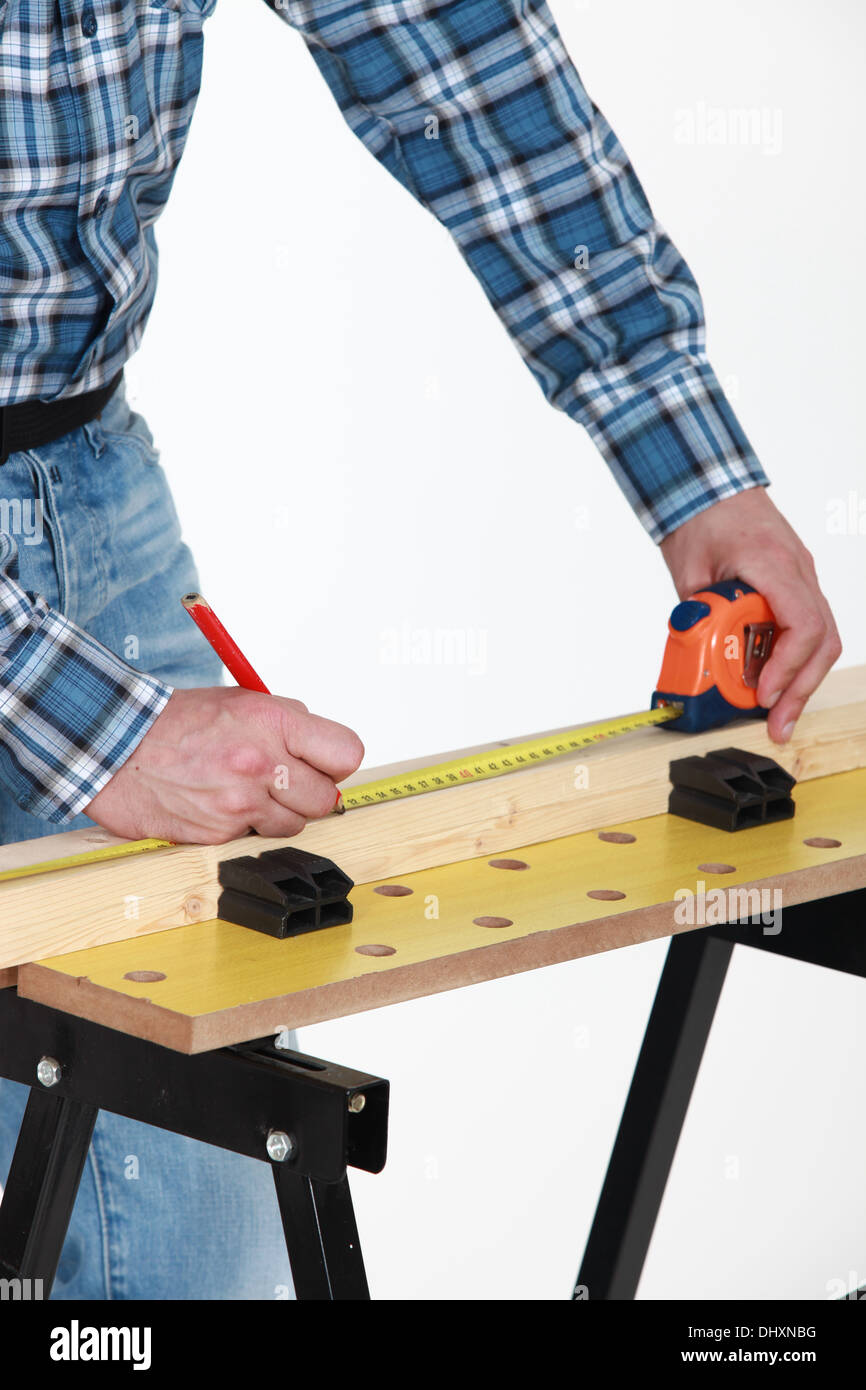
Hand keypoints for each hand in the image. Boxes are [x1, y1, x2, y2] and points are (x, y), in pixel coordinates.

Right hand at [85, 687, 363, 842]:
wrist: (115, 746)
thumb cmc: (175, 722)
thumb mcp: (241, 702)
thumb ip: (287, 725)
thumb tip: (322, 753)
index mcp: (274, 721)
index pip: (346, 754)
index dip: (336, 763)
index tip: (323, 764)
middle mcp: (263, 763)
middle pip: (326, 798)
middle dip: (309, 793)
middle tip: (283, 782)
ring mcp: (242, 803)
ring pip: (295, 824)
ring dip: (278, 813)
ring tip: (244, 791)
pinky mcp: (220, 833)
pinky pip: (254, 837)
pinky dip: (243, 825)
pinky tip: (218, 803)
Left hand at [659, 488, 841, 742]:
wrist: (707, 484)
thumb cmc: (698, 518)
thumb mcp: (688, 572)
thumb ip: (699, 616)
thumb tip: (700, 661)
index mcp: (773, 563)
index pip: (802, 624)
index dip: (787, 666)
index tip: (763, 693)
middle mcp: (798, 570)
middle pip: (823, 639)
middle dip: (801, 688)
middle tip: (778, 724)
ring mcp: (802, 575)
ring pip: (823, 637)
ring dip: (803, 679)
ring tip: (779, 714)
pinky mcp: (795, 583)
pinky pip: (809, 627)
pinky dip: (797, 658)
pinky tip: (778, 682)